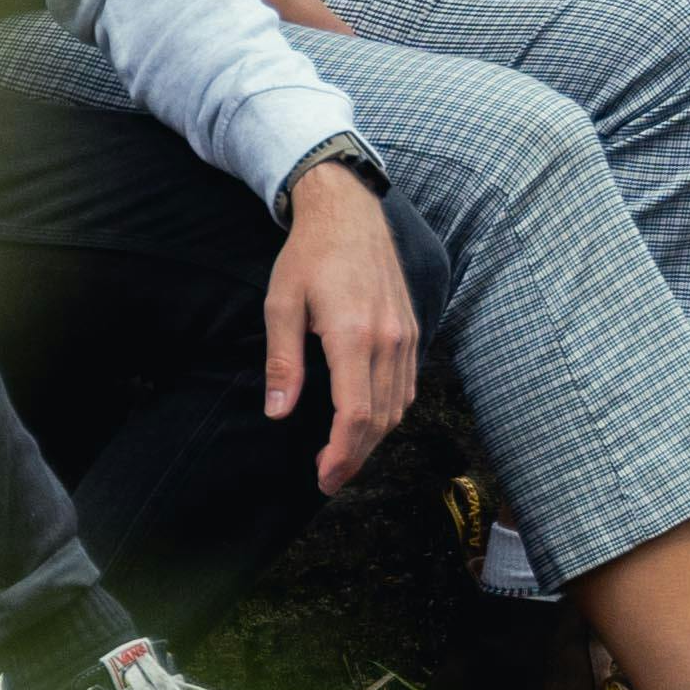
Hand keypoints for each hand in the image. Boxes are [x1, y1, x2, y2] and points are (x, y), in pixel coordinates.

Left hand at [263, 157, 416, 488]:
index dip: (341, 453)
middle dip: (356, 456)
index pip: (355, 413)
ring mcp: (404, 334)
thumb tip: (278, 412)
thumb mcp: (281, 304)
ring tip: (344, 455)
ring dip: (373, 438)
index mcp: (352, 335)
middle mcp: (387, 339)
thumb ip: (283, 361)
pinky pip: (407, 385)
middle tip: (329, 478)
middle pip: (380, 418)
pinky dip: (389, 412)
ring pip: (398, 406)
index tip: (323, 476)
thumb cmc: (308, 255)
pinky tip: (368, 420)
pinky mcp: (410, 329)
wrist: (349, 211)